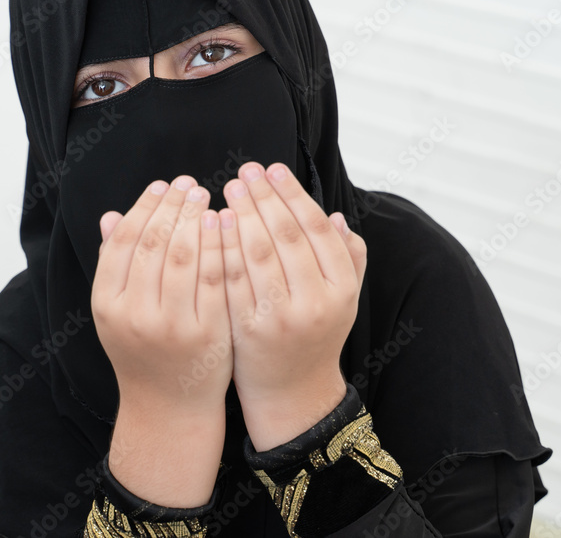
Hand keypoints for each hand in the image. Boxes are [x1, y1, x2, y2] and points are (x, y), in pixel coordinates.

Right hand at [91, 175, 231, 506]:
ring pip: (182, 257)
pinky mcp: (205, 333)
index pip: (123, 241)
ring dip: (194, 220)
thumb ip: (116, 265)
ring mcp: (170, 325)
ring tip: (206, 197)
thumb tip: (111, 215)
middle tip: (189, 183)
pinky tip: (224, 225)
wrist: (169, 406)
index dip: (144, 208)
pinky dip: (217, 247)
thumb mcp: (118, 311)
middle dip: (172, 207)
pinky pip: (212, 278)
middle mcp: (134, 314)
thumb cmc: (145, 351)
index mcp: (107, 304)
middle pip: (153, 244)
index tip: (162, 185)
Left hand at [219, 162, 366, 450]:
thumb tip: (337, 217)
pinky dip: (223, 246)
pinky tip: (214, 224)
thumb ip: (347, 259)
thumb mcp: (343, 299)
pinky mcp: (247, 328)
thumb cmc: (315, 336)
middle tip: (246, 171)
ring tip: (229, 190)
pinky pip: (232, 278)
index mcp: (342, 288)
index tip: (274, 170)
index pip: (316, 229)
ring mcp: (280, 317)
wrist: (291, 391)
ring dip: (241, 215)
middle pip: (286, 236)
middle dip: (264, 197)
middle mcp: (315, 302)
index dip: (293, 195)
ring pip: (257, 253)